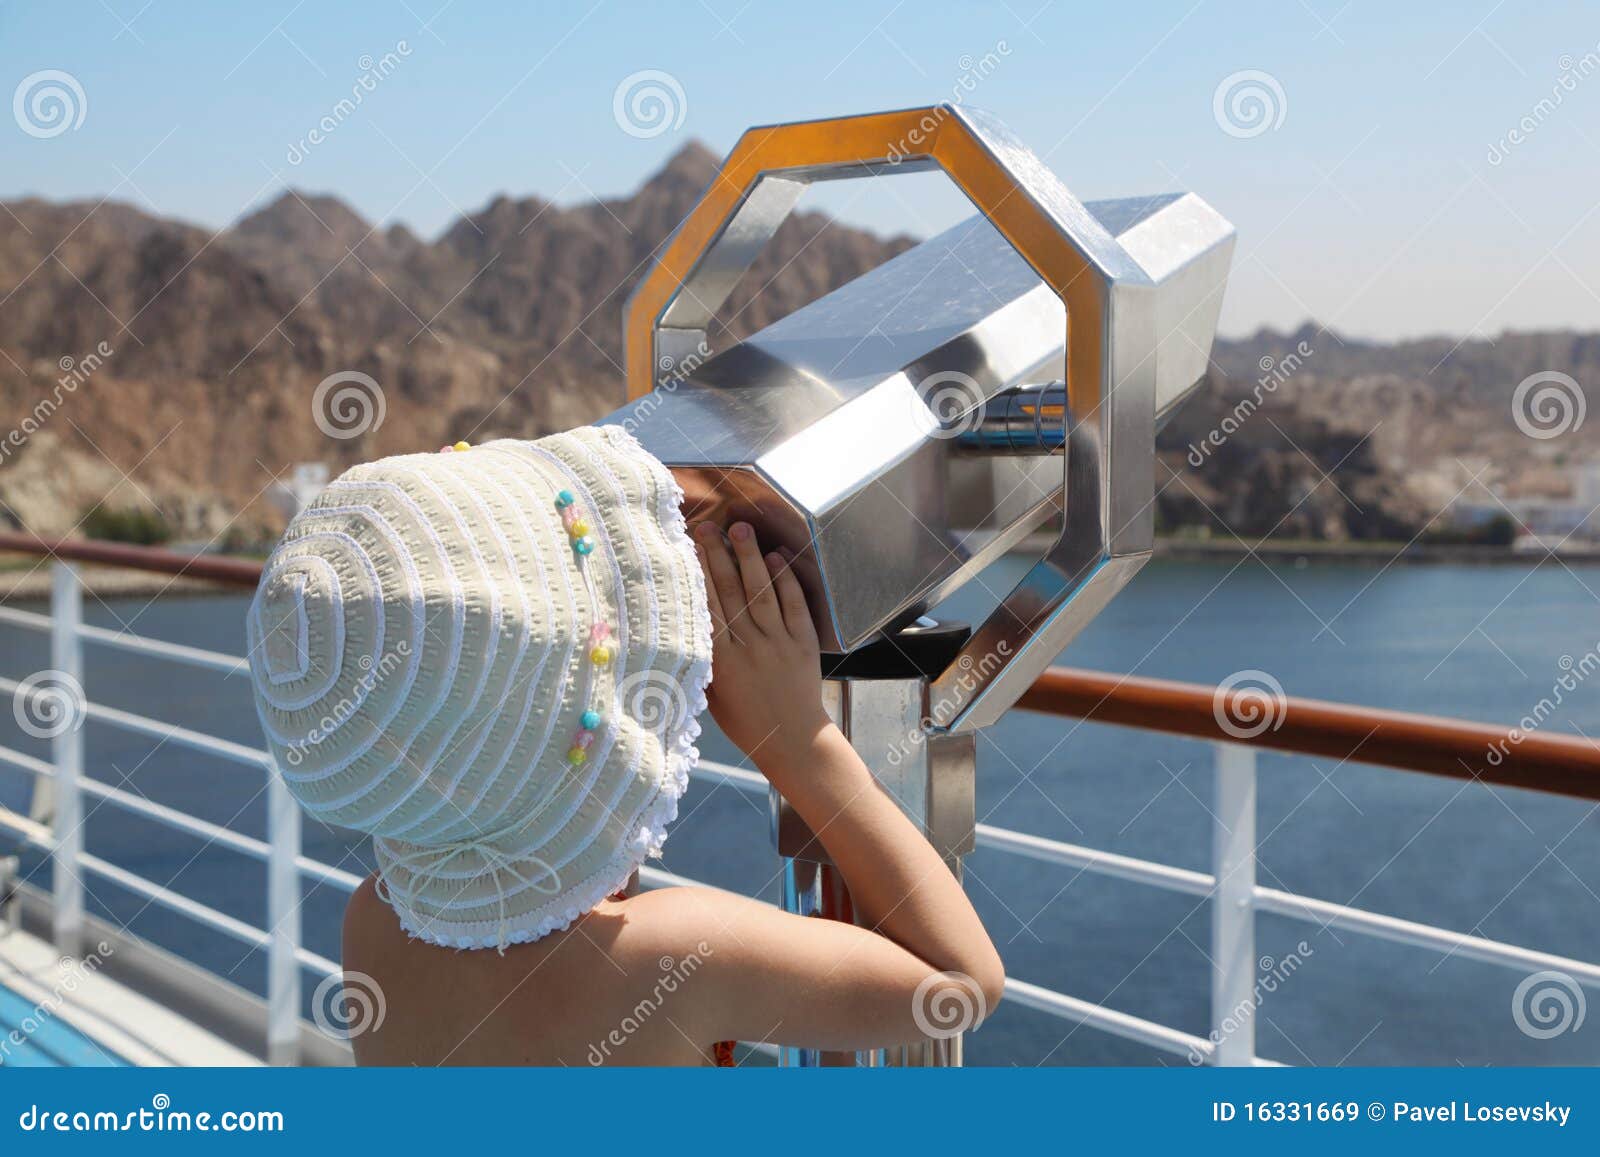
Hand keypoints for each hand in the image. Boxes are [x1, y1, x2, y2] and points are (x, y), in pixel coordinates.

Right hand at [693, 521, 829, 767]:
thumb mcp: (711, 696)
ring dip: (750, 558)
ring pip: (761, 592)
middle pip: (730, 592)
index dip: (697, 575)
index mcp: (722, 661)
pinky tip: (775, 557)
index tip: (687, 549)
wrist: (791, 739)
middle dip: (718, 555)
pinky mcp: (804, 642)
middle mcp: (749, 646)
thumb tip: (682, 629)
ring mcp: (779, 642)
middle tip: (709, 527)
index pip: (706, 607)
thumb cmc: (745, 722)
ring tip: (741, 529)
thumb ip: (700, 662)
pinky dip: (785, 579)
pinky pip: (793, 604)